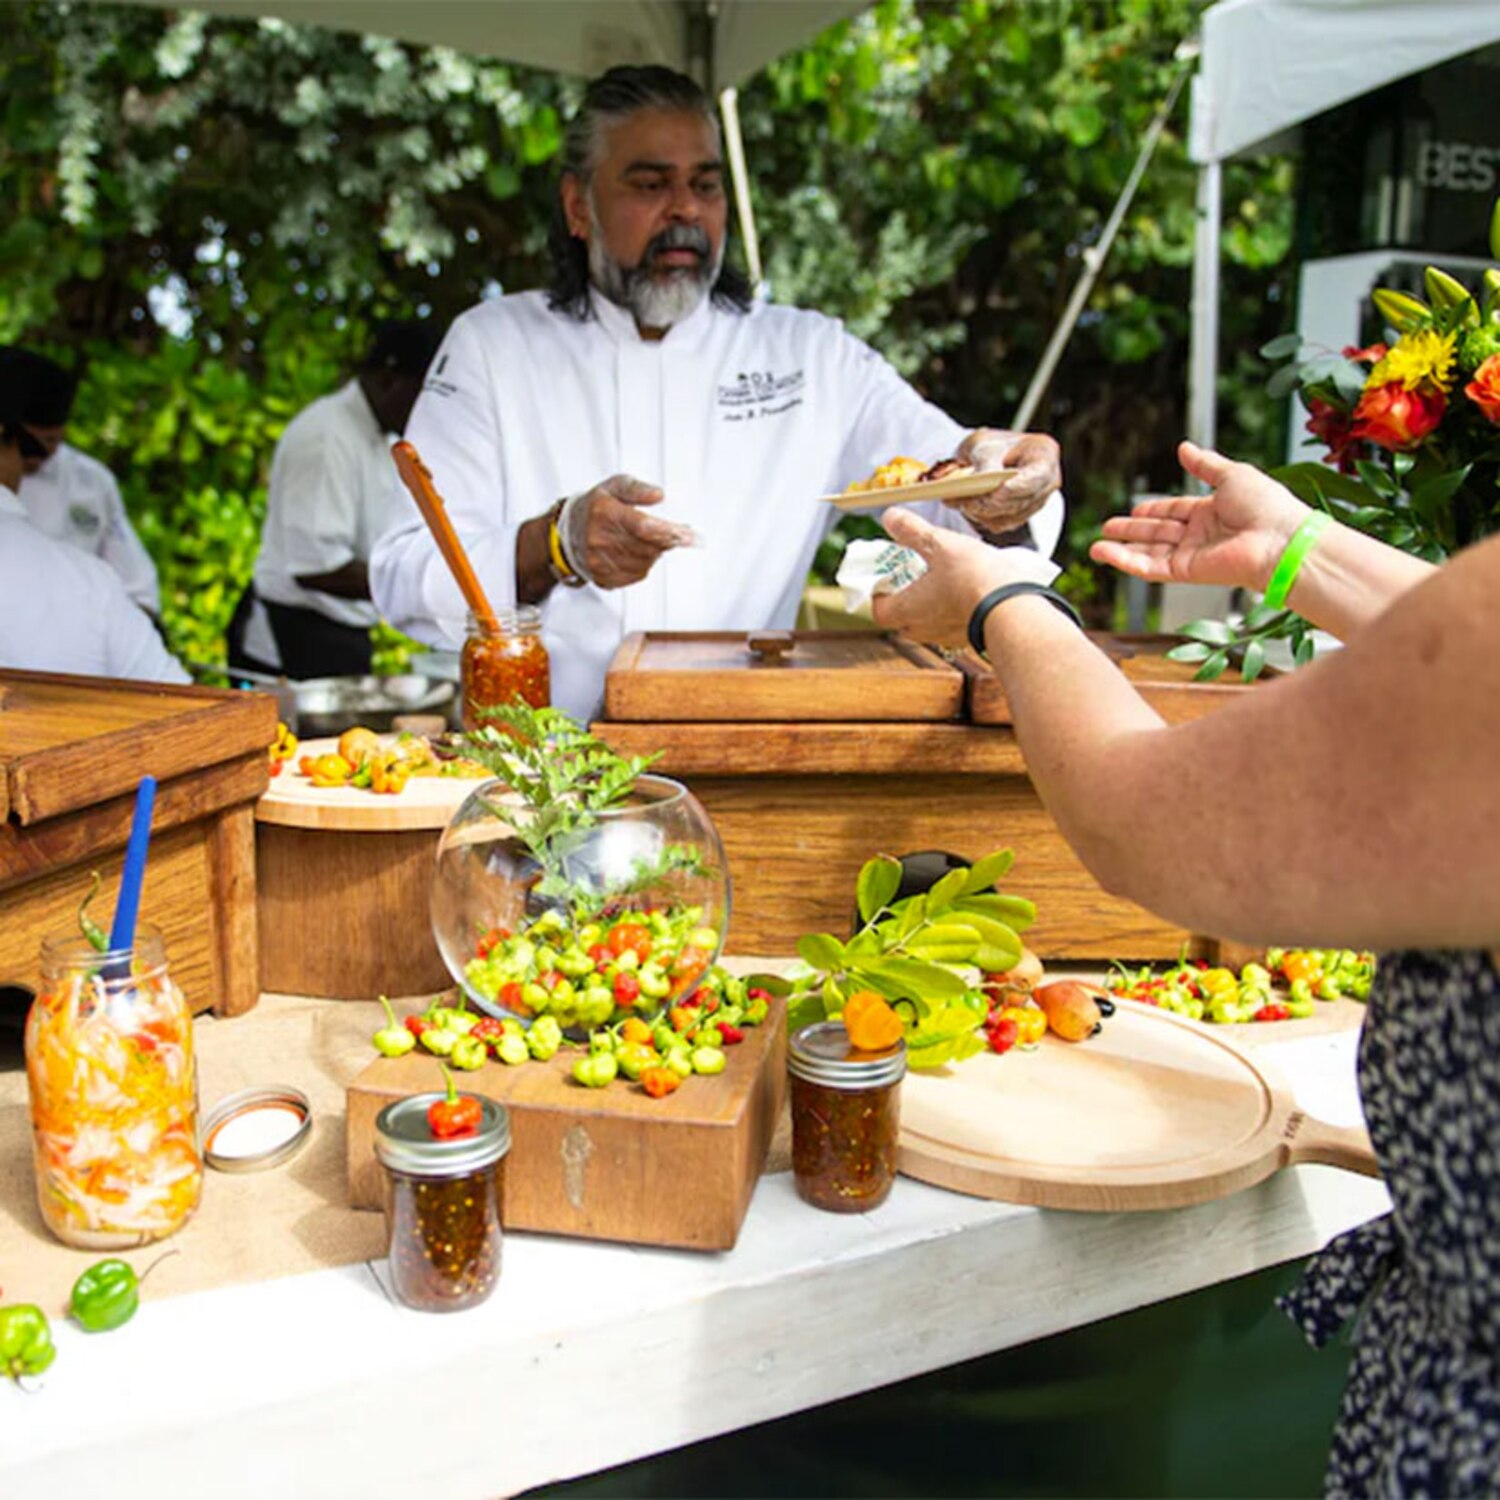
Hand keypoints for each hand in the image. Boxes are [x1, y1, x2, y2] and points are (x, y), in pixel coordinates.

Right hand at [563, 475, 695, 588]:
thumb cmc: (595, 507)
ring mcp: (600, 561)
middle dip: (669, 542)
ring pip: (645, 562)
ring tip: (655, 540)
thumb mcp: (613, 486)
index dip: (670, 532)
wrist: (567, 532)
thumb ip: (637, 488)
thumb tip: (659, 494)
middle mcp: (599, 539)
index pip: (644, 527)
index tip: (689, 534)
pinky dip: (645, 564)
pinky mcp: (603, 577)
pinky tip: (640, 552)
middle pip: (648, 547)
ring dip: (657, 552)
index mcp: (604, 513)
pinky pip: (637, 574)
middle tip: (683, 536)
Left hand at [870, 507, 1055, 647]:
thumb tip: (890, 517)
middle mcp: (921, 629)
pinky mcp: (966, 637)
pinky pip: (950, 625)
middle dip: (904, 596)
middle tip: (914, 573)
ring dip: (928, 603)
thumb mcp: (938, 544)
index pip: (878, 609)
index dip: (880, 591)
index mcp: (906, 610)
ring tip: (942, 579)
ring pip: (926, 622)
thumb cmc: (972, 577)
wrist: (1012, 608)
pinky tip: (966, 590)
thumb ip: (912, 531)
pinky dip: (950, 610)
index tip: (889, 573)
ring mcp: (945, 637)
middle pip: (901, 617)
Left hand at [950, 428, 1061, 531]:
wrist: (986, 457)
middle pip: (1022, 500)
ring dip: (983, 513)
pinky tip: (966, 507)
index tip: (996, 493)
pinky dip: (982, 518)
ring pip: (1010, 516)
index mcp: (1044, 454)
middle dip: (992, 504)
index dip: (1018, 487)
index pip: (1038, 475)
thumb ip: (986, 461)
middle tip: (966, 502)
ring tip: (960, 503)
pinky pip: (1002, 524)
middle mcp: (1047, 481)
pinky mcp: (1021, 516)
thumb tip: (983, 480)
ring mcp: (1037, 501)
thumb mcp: (985, 444)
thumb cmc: (989, 446)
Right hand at [1090, 442, 1309, 592]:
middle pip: (1158, 532)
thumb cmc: (1267, 506)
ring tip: (1097, 546)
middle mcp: (1201, 535)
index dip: (1155, 509)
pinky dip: (1126, 561)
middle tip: (1108, 527)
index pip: (1176, 511)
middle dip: (1132, 530)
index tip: (1136, 508)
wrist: (1280, 540)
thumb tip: (1184, 448)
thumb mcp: (1232, 474)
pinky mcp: (1186, 572)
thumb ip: (1205, 465)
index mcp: (1213, 512)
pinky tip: (1107, 554)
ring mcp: (1192, 555)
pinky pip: (1150, 567)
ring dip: (1122, 548)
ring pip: (1149, 552)